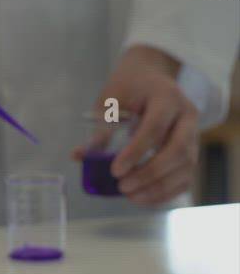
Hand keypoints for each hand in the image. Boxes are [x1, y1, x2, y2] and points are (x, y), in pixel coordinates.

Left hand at [72, 46, 198, 205]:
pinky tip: (145, 198)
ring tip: (131, 196)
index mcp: (166, 98)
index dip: (135, 153)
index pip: (154, 129)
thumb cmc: (128, 87)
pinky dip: (168, 191)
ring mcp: (194, 133)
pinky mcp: (192, 148)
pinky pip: (187, 175)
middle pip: (177, 150)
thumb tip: (79, 156)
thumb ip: (100, 127)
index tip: (115, 171)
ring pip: (186, 166)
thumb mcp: (110, 99)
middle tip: (123, 187)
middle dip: (150, 173)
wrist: (151, 75)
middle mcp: (186, 115)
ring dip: (160, 187)